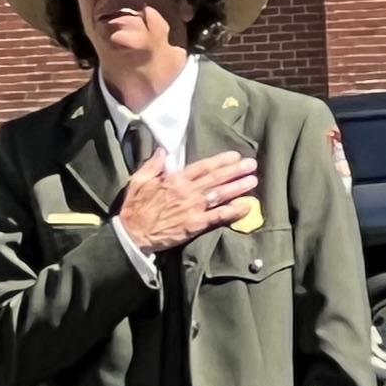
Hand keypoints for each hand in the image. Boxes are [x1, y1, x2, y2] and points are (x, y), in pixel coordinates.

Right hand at [116, 148, 258, 256]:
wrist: (133, 233)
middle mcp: (187, 191)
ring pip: (220, 195)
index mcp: (175, 179)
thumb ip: (153, 164)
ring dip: (238, 187)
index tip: (234, 155)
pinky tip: (247, 206)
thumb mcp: (139, 180)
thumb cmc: (135, 207)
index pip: (202, 167)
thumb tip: (163, 151)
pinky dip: (233, 210)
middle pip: (216, 178)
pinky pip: (219, 216)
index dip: (220, 160)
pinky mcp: (196, 224)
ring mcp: (193, 208)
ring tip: (253, 180)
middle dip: (235, 170)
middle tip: (252, 164)